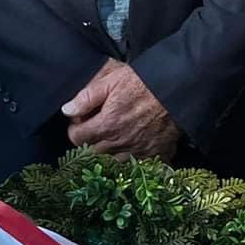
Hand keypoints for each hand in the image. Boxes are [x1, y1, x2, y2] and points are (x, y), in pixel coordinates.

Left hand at [62, 61, 179, 159]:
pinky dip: (134, 156)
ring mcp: (137, 150)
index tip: (82, 121)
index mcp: (106, 125)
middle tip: (100, 124)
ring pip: (113, 159)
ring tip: (118, 133)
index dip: (76, 128)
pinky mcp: (154, 153)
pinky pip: (137, 163)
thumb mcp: (111, 81)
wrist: (177, 89)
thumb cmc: (145, 82)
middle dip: (92, 140)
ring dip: (111, 149)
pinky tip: (136, 143)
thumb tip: (67, 110)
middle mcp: (120, 142)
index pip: (76, 138)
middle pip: (93, 151)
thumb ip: (86, 97)